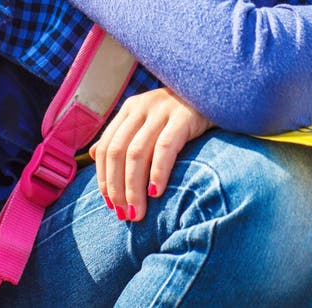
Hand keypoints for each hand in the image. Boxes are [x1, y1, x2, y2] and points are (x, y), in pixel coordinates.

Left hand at [89, 87, 212, 220]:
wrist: (220, 96)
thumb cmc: (182, 115)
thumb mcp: (149, 120)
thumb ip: (123, 135)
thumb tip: (91, 155)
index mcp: (130, 108)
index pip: (106, 147)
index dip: (104, 178)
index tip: (110, 205)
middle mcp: (142, 106)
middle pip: (118, 152)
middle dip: (116, 187)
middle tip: (124, 215)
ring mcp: (163, 109)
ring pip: (137, 153)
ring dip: (133, 188)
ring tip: (137, 212)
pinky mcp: (184, 117)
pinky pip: (164, 148)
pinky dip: (157, 172)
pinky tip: (156, 193)